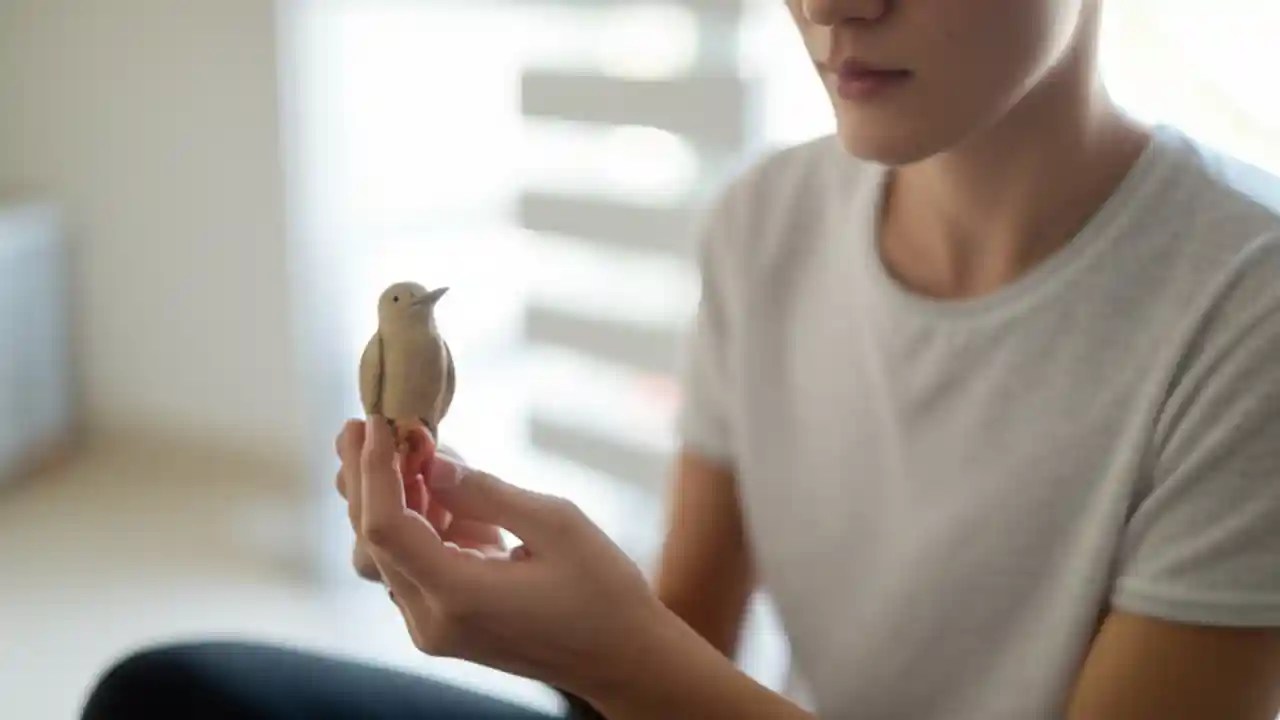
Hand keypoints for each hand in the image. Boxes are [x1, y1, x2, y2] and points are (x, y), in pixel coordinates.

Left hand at [351, 415, 672, 700]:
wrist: (621, 658)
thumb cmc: (602, 590)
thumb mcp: (556, 524)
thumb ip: (485, 492)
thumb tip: (430, 462)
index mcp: (458, 596)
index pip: (387, 526)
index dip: (375, 468)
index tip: (379, 420)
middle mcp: (432, 620)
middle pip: (372, 540)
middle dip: (364, 477)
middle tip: (362, 422)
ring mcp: (435, 626)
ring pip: (384, 552)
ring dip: (388, 497)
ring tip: (402, 446)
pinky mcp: (446, 620)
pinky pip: (413, 562)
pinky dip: (414, 519)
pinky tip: (433, 483)